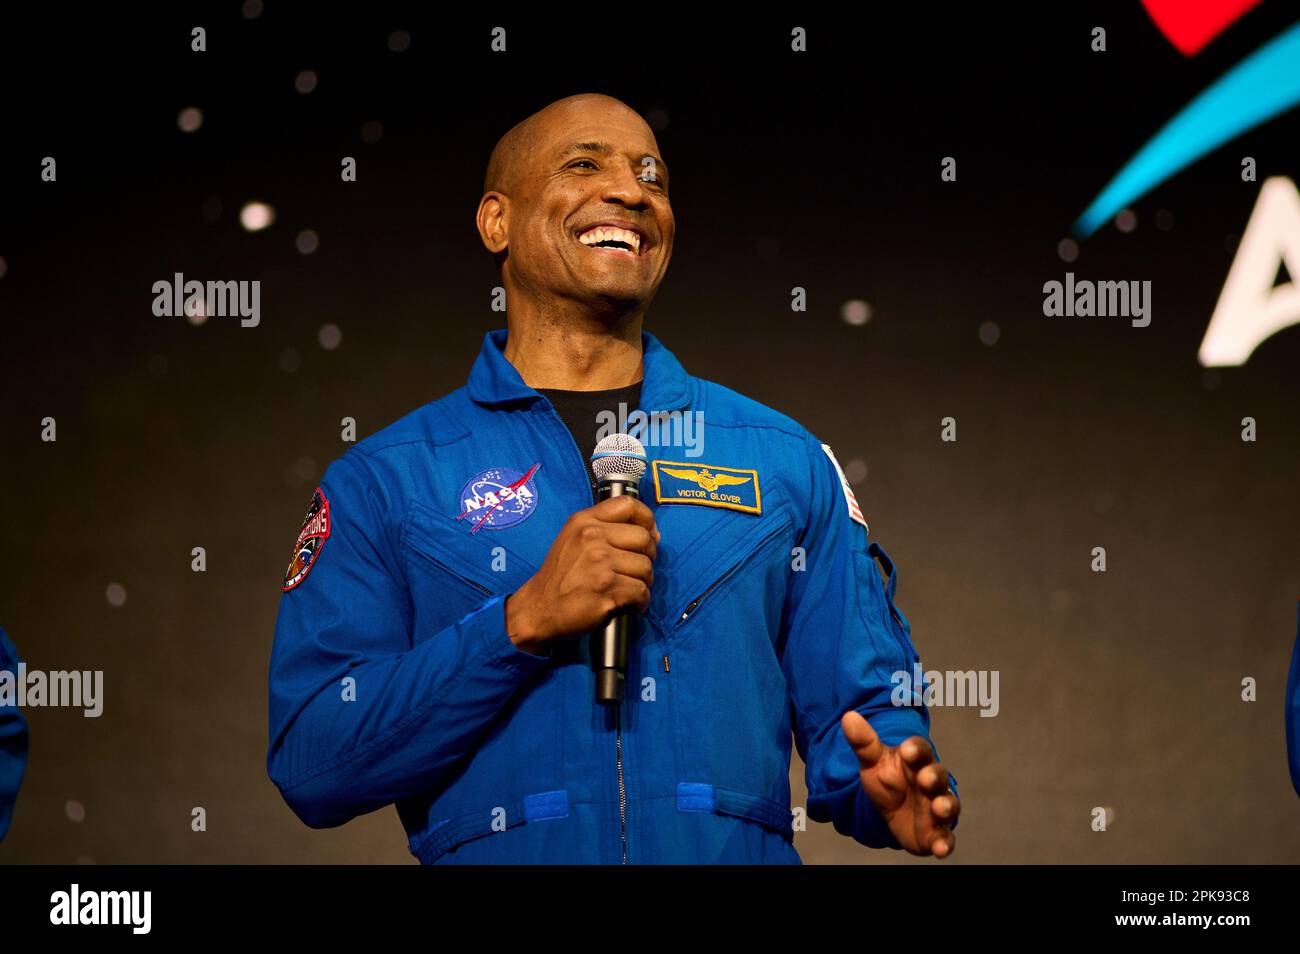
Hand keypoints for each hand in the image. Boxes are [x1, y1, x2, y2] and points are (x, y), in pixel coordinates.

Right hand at [505, 495, 659, 654]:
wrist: (539, 608)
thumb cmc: (560, 576)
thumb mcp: (574, 539)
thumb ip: (606, 529)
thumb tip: (652, 533)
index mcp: (585, 521)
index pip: (629, 505)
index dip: (647, 520)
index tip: (649, 535)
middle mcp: (592, 537)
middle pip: (644, 539)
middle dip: (648, 557)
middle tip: (637, 570)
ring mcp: (599, 563)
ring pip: (646, 567)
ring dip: (645, 582)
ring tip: (631, 588)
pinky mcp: (606, 589)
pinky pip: (641, 592)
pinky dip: (641, 601)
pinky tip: (630, 604)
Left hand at [841, 710, 958, 857]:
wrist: (894, 810)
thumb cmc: (887, 779)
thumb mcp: (872, 761)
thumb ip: (863, 742)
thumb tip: (848, 716)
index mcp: (916, 761)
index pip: (920, 750)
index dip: (915, 749)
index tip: (906, 750)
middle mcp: (932, 782)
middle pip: (938, 775)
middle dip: (933, 776)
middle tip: (925, 778)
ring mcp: (937, 807)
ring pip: (948, 804)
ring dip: (946, 806)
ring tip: (940, 808)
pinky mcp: (937, 833)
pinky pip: (946, 838)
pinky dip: (945, 843)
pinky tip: (940, 849)